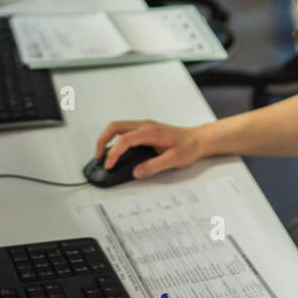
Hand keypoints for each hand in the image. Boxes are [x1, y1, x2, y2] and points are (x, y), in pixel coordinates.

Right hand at [94, 119, 209, 177]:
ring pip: (118, 127)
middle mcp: (145, 125)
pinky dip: (115, 140)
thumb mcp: (174, 160)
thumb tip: (137, 171)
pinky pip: (124, 131)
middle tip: (99, 157)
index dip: (114, 152)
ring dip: (107, 139)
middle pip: (115, 127)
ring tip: (104, 156)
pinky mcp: (145, 130)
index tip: (109, 164)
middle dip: (102, 141)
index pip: (125, 139)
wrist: (199, 139)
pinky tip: (115, 151)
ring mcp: (144, 126)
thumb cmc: (189, 147)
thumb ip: (154, 166)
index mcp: (151, 131)